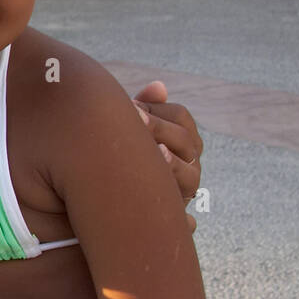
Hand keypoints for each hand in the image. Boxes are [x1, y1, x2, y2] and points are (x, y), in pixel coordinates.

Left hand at [132, 81, 202, 230]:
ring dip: (173, 164)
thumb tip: (158, 86)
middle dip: (160, 129)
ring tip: (158, 153)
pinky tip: (159, 188)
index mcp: (180, 137)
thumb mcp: (128, 131)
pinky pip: (182, 209)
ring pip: (189, 174)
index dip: (157, 110)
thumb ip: (143, 108)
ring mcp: (184, 187)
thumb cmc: (119, 155)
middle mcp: (188, 161)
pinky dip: (176, 202)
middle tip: (136, 121)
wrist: (109, 198)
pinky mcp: (176, 212)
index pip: (179, 117)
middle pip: (184, 140)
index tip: (130, 108)